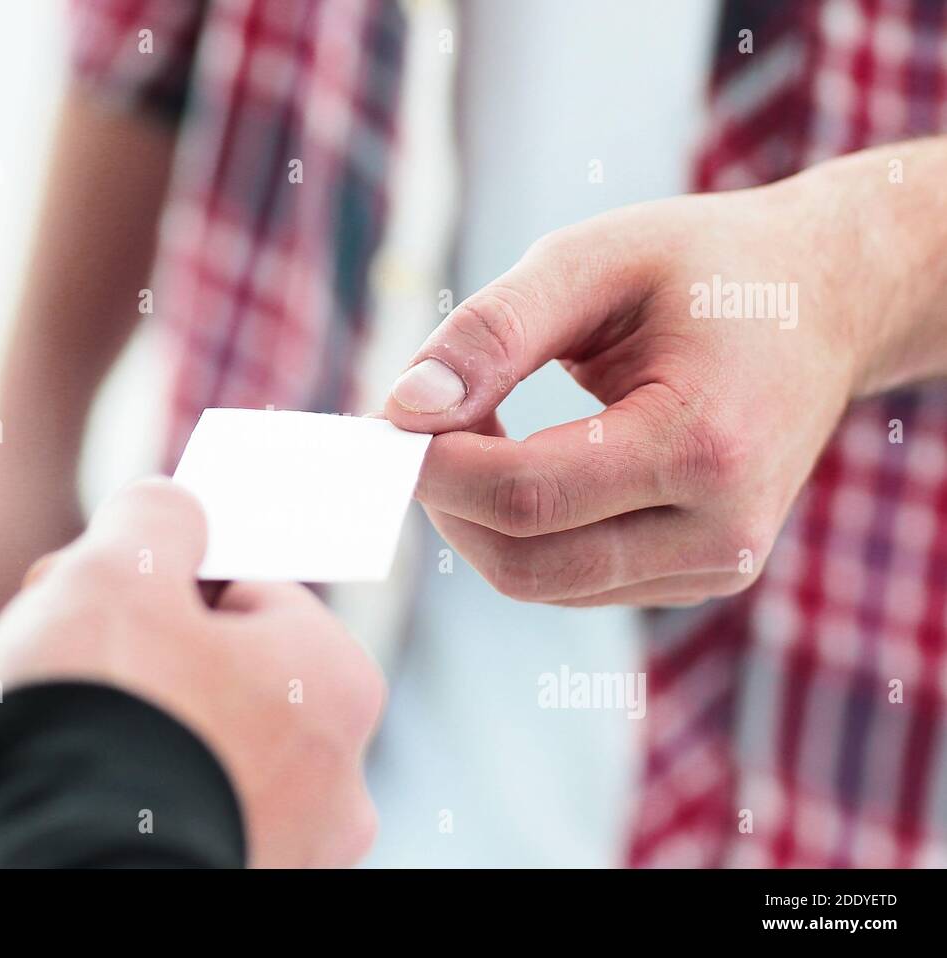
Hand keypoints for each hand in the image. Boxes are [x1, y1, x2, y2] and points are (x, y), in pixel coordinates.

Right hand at [0, 478, 384, 867]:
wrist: (56, 867)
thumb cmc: (100, 714)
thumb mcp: (118, 569)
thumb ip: (159, 517)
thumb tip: (174, 512)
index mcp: (338, 683)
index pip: (250, 592)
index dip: (165, 580)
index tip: (106, 588)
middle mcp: (338, 778)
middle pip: (227, 672)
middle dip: (148, 649)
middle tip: (68, 645)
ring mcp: (293, 848)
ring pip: (205, 745)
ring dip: (139, 718)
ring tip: (58, 717)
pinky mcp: (236, 882)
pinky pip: (187, 811)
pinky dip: (140, 792)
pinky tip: (80, 788)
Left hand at [384, 142, 946, 606]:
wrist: (824, 303)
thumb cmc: (703, 268)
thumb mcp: (594, 261)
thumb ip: (493, 332)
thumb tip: (403, 409)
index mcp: (705, 444)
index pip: (527, 496)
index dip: (436, 468)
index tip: (388, 421)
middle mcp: (720, 531)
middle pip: (525, 562)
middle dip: (447, 502)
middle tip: (415, 431)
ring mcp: (714, 566)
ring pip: (539, 581)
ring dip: (477, 517)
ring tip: (474, 429)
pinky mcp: (697, 576)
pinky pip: (570, 580)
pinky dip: (519, 529)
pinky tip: (518, 460)